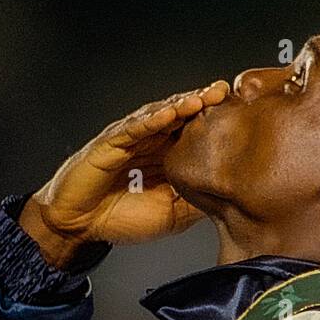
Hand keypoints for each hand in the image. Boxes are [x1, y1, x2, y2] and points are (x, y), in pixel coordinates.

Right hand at [20, 79, 229, 265]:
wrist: (80, 226)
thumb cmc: (120, 218)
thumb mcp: (171, 216)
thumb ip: (195, 204)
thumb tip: (230, 199)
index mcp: (165, 157)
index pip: (193, 132)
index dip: (214, 122)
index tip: (240, 114)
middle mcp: (149, 143)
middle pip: (180, 116)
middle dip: (203, 103)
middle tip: (226, 93)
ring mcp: (130, 140)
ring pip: (159, 116)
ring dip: (181, 105)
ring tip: (204, 97)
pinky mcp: (110, 144)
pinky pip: (133, 129)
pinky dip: (151, 120)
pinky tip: (169, 113)